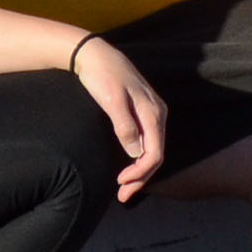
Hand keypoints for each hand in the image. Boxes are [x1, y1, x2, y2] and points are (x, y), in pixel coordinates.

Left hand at [69, 35, 168, 202]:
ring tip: (124, 187)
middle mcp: (157, 113)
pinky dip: (139, 158)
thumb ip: (125, 125)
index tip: (121, 184)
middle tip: (123, 196)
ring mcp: (151, 112)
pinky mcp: (142, 112)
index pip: (154, 153)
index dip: (140, 173)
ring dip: (140, 170)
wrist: (94, 54)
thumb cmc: (102, 75)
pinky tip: (128, 166)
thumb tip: (136, 153)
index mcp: (153, 112)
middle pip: (156, 154)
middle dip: (141, 178)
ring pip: (152, 148)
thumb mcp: (111, 99)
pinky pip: (147, 140)